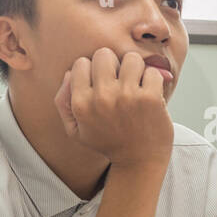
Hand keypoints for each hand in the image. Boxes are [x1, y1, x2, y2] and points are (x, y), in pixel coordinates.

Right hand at [53, 48, 173, 168]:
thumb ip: (63, 101)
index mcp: (81, 104)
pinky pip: (152, 71)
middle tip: (120, 82)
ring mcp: (127, 97)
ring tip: (136, 86)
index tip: (101, 84)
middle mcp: (102, 98)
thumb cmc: (108, 143)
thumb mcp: (75, 130)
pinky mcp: (150, 98)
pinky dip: (153, 80)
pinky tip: (150, 95)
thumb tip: (70, 73)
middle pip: (104, 54)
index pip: (81, 63)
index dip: (92, 71)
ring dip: (135, 70)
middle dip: (113, 65)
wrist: (139, 162)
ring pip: (131, 58)